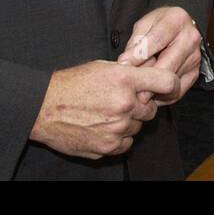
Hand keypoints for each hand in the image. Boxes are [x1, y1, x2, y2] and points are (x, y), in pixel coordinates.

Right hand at [30, 60, 176, 158]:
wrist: (43, 108)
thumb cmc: (72, 84)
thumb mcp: (103, 67)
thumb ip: (130, 72)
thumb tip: (152, 74)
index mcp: (125, 80)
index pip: (166, 81)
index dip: (170, 85)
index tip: (168, 88)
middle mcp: (125, 104)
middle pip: (151, 109)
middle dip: (140, 106)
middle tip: (121, 101)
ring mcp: (117, 128)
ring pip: (137, 127)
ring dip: (128, 122)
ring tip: (106, 113)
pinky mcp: (107, 146)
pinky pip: (126, 143)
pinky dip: (118, 137)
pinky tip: (102, 127)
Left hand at [118, 6, 201, 105]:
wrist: (178, 28)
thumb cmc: (158, 25)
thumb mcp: (143, 25)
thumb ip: (135, 43)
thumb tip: (126, 63)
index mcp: (177, 20)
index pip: (157, 40)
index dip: (138, 55)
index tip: (123, 64)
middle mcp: (190, 38)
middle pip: (166, 66)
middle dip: (146, 79)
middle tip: (129, 87)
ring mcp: (194, 57)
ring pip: (171, 81)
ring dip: (152, 88)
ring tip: (139, 87)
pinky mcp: (194, 72)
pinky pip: (177, 91)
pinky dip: (162, 95)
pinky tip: (151, 90)